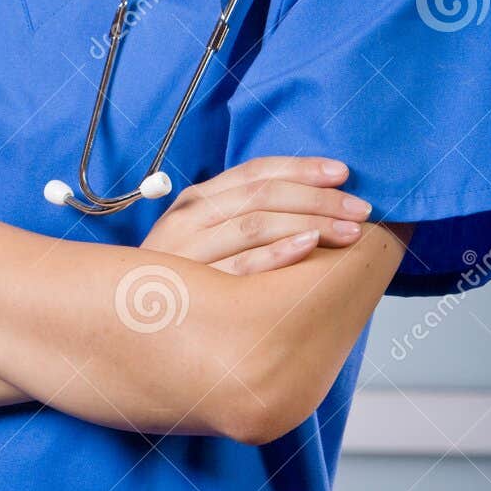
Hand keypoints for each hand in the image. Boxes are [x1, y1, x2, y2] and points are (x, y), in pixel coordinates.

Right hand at [140, 156, 371, 274]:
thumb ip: (243, 216)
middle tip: (362, 209)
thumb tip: (312, 201)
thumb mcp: (204, 238)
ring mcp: (190, 253)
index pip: (255, 171)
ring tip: (350, 231)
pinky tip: (308, 248)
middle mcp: (190, 219)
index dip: (303, 168)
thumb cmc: (184, 281)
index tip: (345, 172)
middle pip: (262, 195)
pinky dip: (277, 254)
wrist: (129, 323)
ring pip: (256, 224)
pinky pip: (242, 267)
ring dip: (310, 222)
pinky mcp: (194, 291)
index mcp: (197, 200)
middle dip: (319, 198)